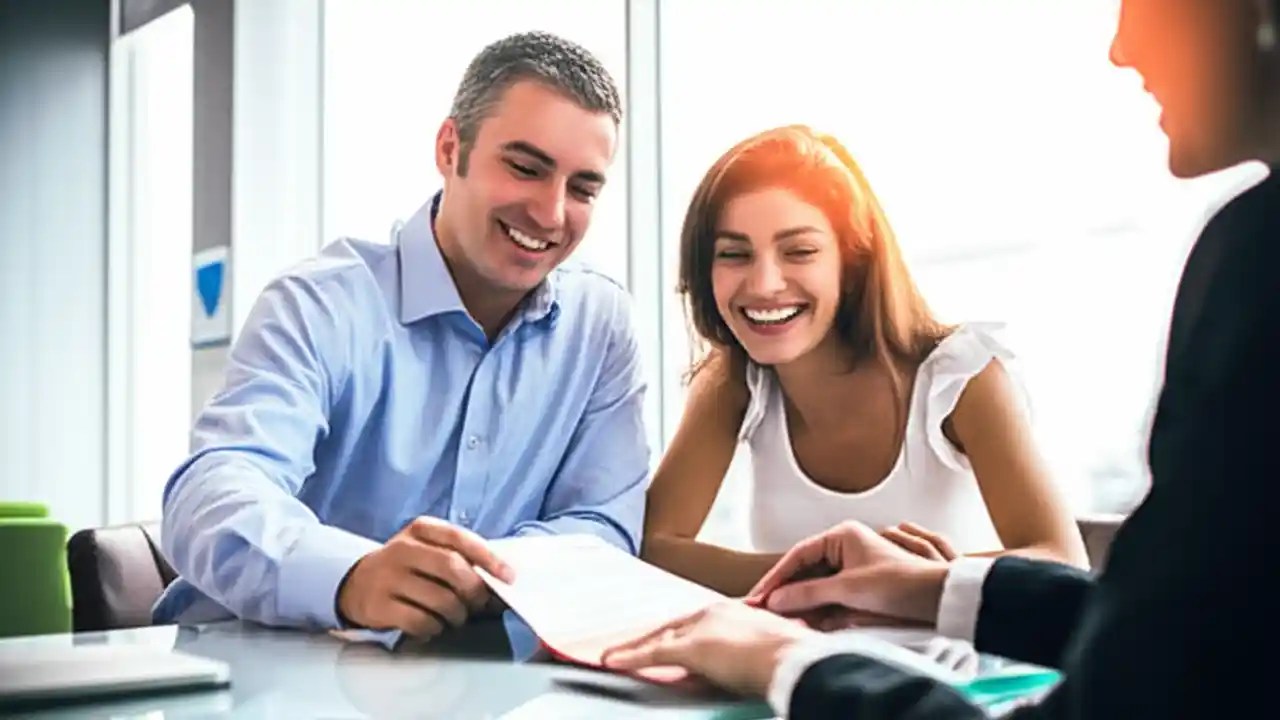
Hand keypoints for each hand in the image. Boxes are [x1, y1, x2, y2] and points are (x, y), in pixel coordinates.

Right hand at [337, 517, 514, 638]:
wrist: (355, 582)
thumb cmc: (406, 567)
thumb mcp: (427, 550)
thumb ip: (459, 557)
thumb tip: (500, 581)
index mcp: (420, 529)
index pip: (460, 538)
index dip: (489, 558)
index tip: (509, 577)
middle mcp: (402, 549)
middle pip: (452, 568)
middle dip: (474, 591)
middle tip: (479, 604)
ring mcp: (388, 577)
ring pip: (440, 600)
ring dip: (457, 614)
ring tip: (455, 617)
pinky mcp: (379, 605)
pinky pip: (421, 621)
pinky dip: (434, 628)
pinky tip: (432, 626)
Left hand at [602, 601, 816, 697]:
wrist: (795, 661)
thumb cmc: (791, 660)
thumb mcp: (767, 649)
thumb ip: (747, 651)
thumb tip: (738, 664)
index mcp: (734, 611)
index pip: (692, 622)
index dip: (673, 633)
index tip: (660, 639)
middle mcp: (715, 612)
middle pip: (671, 627)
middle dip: (648, 638)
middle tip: (625, 646)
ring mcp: (702, 629)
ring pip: (659, 639)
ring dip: (634, 648)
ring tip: (613, 655)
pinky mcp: (692, 648)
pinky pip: (653, 653)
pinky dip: (630, 657)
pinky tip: (612, 661)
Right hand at [747, 521, 949, 625]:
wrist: (938, 599)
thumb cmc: (900, 583)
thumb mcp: (847, 589)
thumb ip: (808, 594)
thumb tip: (776, 600)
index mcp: (842, 536)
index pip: (797, 556)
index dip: (775, 578)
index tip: (759, 596)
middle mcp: (846, 548)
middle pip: (805, 572)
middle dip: (787, 594)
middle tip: (766, 611)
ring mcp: (853, 568)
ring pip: (818, 587)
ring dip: (803, 604)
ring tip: (784, 620)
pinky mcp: (861, 588)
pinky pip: (831, 598)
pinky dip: (819, 610)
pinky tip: (807, 623)